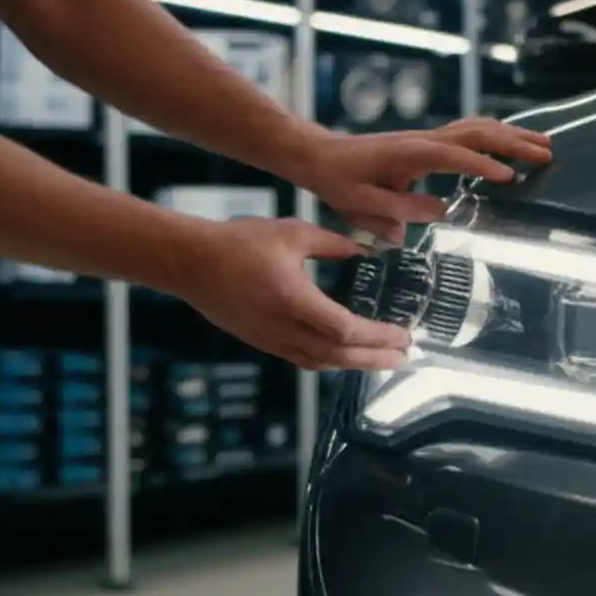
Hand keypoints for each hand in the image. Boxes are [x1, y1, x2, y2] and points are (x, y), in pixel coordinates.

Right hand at [172, 216, 409, 370]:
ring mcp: (271, 339)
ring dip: (355, 364)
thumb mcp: (292, 232)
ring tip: (384, 361)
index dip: (378, 337)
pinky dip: (330, 361)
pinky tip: (346, 356)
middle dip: (375, 358)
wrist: (191, 263)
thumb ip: (333, 243)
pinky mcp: (262, 342)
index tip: (403, 334)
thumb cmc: (239, 242)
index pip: (345, 330)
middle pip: (339, 355)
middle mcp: (284, 328)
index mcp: (294, 300)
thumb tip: (365, 249)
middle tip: (405, 357)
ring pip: (321, 363)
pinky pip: (303, 360)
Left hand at [290, 118, 552, 243]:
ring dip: (511, 135)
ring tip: (544, 145)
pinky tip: (512, 144)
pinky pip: (468, 133)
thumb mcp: (362, 204)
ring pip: (476, 129)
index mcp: (408, 155)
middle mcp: (422, 141)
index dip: (482, 165)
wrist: (320, 156)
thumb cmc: (339, 182)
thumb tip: (441, 211)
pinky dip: (495, 136)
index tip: (510, 178)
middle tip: (548, 154)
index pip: (453, 156)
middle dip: (514, 143)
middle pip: (476, 133)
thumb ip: (400, 210)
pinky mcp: (427, 142)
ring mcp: (426, 138)